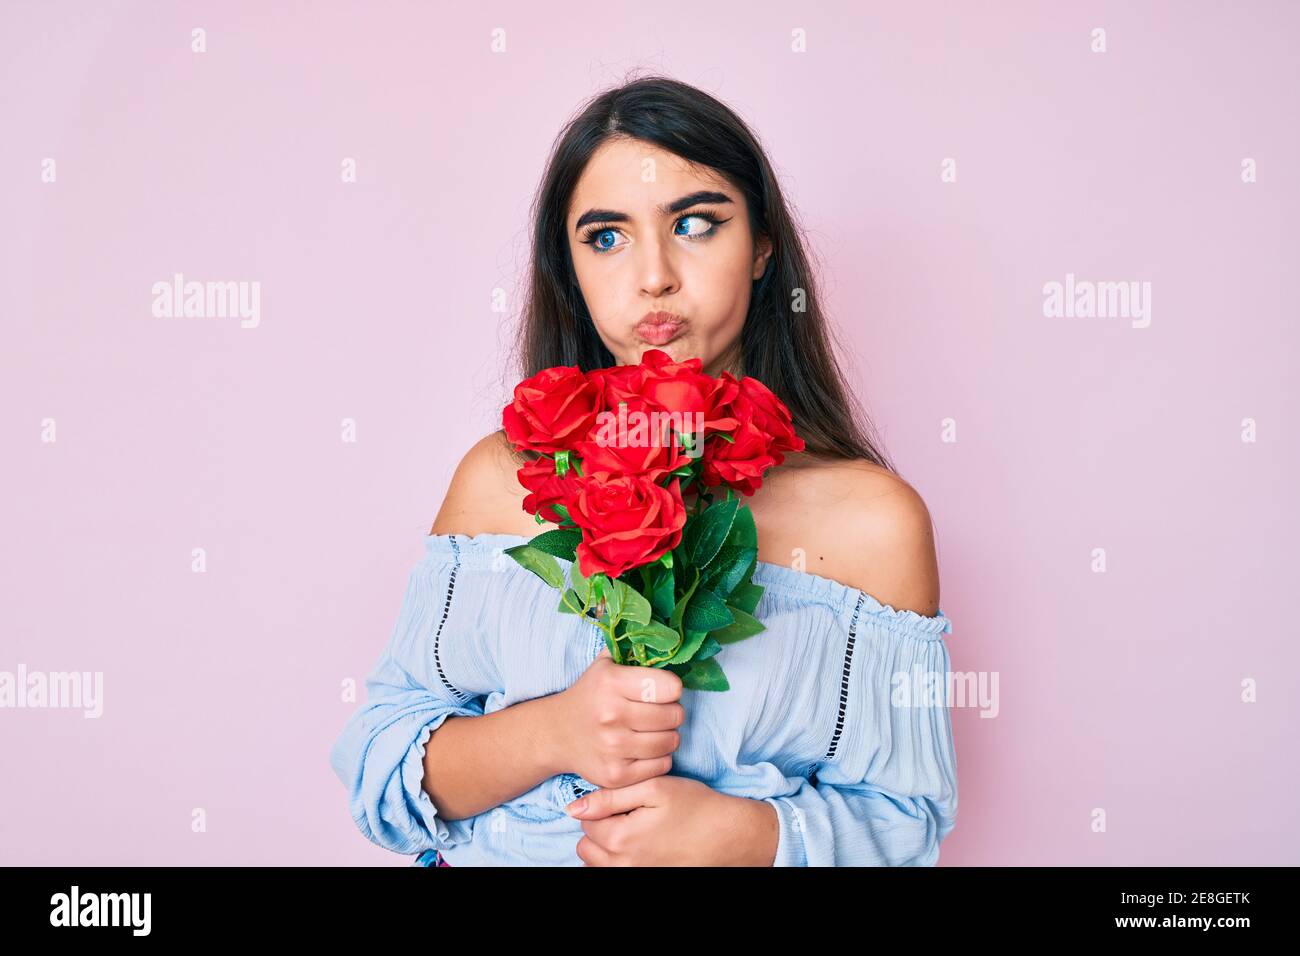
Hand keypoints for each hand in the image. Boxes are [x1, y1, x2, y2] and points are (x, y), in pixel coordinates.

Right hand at [548, 647, 684, 789]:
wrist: (557, 734)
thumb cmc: (590, 695)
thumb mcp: (605, 664)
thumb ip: (633, 647)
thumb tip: (665, 634)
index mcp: (611, 683)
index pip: (671, 687)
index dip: (672, 688)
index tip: (663, 690)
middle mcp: (611, 715)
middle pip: (674, 715)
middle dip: (672, 712)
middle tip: (659, 711)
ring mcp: (613, 748)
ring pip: (671, 742)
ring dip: (668, 736)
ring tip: (653, 730)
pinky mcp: (616, 775)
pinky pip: (662, 765)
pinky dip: (659, 757)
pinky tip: (644, 748)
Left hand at [566, 774, 779, 865]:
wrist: (728, 835)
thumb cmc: (694, 806)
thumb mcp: (654, 788)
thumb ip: (611, 796)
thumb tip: (574, 808)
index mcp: (621, 838)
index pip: (586, 820)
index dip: (602, 805)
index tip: (624, 800)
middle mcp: (623, 865)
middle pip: (586, 846)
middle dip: (600, 828)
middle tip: (627, 814)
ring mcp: (635, 877)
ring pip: (596, 864)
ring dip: (605, 847)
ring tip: (632, 830)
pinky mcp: (647, 881)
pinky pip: (614, 874)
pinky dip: (618, 861)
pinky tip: (638, 846)